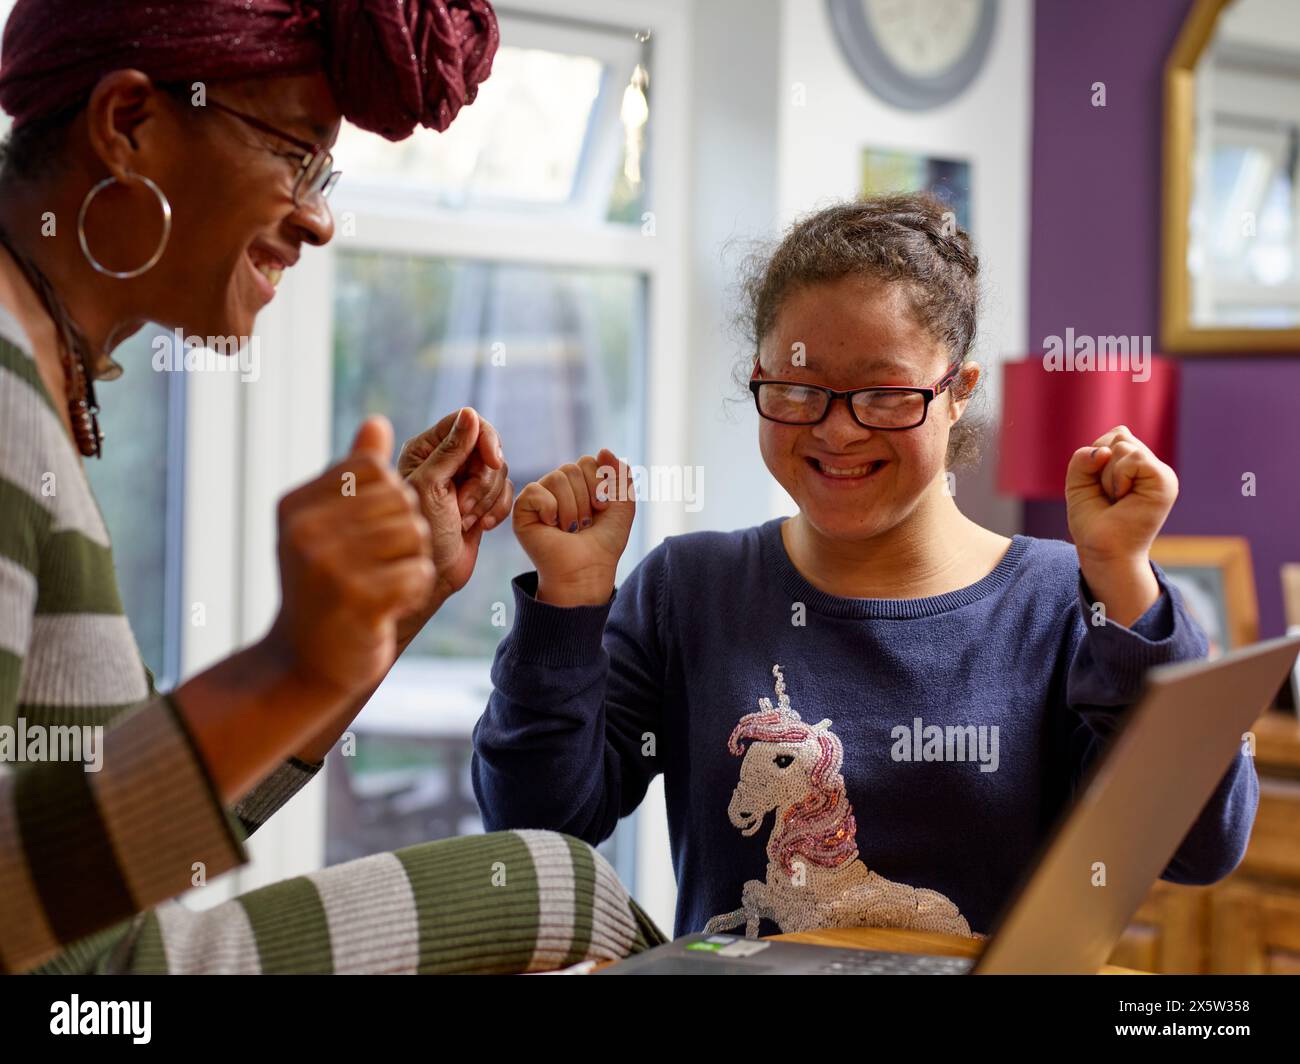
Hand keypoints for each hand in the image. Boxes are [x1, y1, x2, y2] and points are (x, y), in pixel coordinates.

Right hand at [268, 416, 434, 698]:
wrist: (303, 663)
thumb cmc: (322, 587)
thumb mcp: (326, 526)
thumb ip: (353, 475)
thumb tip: (377, 423)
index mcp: (297, 506)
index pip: (373, 470)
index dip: (388, 499)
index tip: (366, 533)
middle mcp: (306, 531)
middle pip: (401, 501)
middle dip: (404, 533)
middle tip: (377, 565)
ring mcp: (330, 566)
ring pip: (414, 535)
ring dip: (411, 562)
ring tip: (381, 584)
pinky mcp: (360, 601)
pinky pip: (419, 573)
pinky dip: (413, 590)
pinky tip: (387, 606)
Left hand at [398, 407, 512, 611]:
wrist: (433, 578)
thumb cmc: (422, 534)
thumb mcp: (431, 487)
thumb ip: (451, 450)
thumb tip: (470, 414)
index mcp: (426, 449)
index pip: (466, 422)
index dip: (485, 438)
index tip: (492, 460)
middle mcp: (445, 460)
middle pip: (488, 447)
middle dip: (483, 479)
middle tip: (462, 506)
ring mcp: (464, 482)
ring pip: (501, 471)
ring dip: (487, 499)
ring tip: (465, 520)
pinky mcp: (480, 501)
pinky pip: (507, 491)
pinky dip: (498, 509)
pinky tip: (479, 527)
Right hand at [513, 449, 635, 605]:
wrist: (587, 571)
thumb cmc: (604, 544)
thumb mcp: (623, 507)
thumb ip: (620, 476)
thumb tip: (603, 450)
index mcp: (580, 484)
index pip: (588, 462)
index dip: (600, 484)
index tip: (602, 509)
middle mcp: (558, 487)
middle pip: (572, 468)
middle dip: (586, 499)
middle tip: (585, 524)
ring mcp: (540, 497)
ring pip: (557, 478)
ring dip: (571, 509)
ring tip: (570, 529)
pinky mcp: (523, 509)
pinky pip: (536, 491)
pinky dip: (550, 509)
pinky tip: (551, 525)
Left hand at [1065, 425, 1175, 625]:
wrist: (1103, 551)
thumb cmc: (1094, 521)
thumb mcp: (1078, 483)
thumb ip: (1083, 458)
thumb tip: (1104, 450)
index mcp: (1138, 464)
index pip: (1115, 435)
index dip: (1096, 458)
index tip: (1101, 488)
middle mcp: (1152, 466)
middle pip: (1118, 437)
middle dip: (1100, 467)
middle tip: (1110, 496)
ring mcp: (1161, 473)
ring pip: (1123, 446)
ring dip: (1107, 476)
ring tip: (1117, 499)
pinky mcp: (1165, 481)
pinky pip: (1134, 458)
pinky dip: (1119, 477)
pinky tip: (1124, 498)